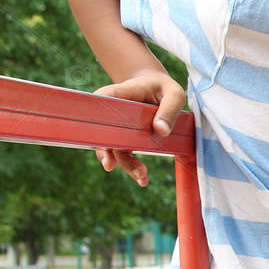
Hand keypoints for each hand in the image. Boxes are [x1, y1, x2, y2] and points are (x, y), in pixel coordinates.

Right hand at [93, 71, 185, 185]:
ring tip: (142, 177)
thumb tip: (161, 131)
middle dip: (105, 151)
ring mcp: (116, 128)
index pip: (99, 104)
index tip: (97, 139)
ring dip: (125, 165)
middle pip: (102, 133)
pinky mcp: (125, 139)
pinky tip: (143, 180)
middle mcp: (111, 113)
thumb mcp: (174, 94)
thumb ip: (169, 110)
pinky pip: (123, 155)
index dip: (94, 120)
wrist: (158, 88)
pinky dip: (132, 168)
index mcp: (118, 94)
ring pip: (113, 149)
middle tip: (110, 165)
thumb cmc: (164, 88)